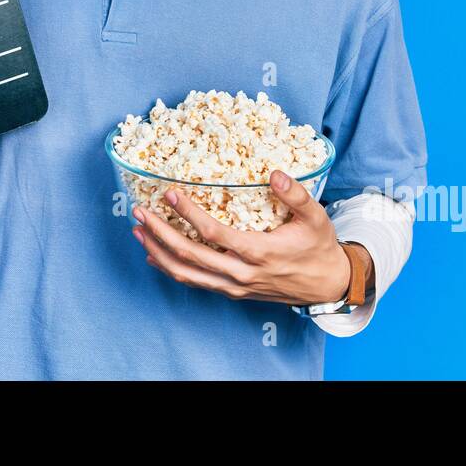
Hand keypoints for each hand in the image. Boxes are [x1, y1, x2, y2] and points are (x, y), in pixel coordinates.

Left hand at [132, 169, 351, 304]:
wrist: (327, 285)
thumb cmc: (319, 247)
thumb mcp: (315, 217)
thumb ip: (296, 195)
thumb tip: (275, 174)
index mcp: (259, 252)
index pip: (214, 234)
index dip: (189, 214)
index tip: (170, 193)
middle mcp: (241, 273)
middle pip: (190, 256)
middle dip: (160, 232)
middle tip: (140, 211)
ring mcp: (234, 286)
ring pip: (187, 273)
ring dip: (159, 252)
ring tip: (138, 231)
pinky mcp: (232, 291)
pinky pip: (195, 282)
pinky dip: (171, 269)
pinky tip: (154, 255)